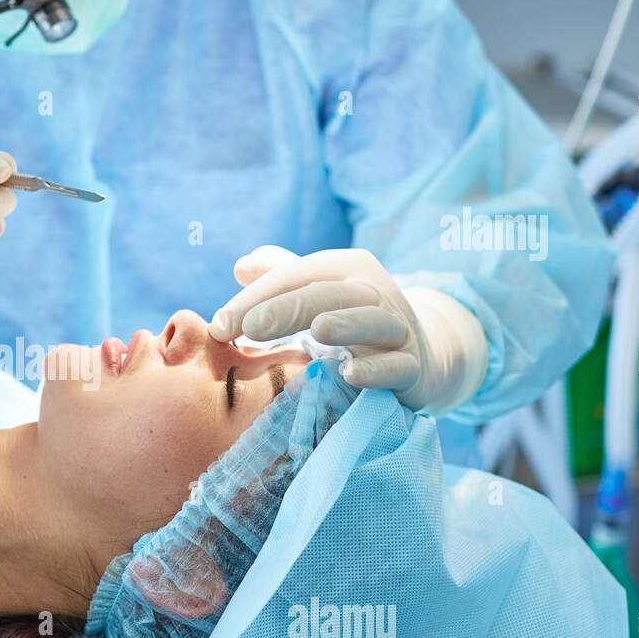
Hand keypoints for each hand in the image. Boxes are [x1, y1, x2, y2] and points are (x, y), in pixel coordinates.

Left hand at [209, 245, 487, 412]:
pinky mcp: (412, 366)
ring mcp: (397, 328)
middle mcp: (374, 291)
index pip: (294, 277)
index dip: (254, 299)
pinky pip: (397, 366)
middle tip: (247, 328)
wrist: (420, 357)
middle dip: (287, 308)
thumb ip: (281, 277)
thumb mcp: (320, 293)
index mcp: (345, 269)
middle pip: (329, 293)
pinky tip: (350, 373)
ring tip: (317, 331)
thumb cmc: (354, 322)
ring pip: (373, 320)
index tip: (218, 325)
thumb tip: (241, 265)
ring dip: (346, 324)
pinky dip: (376, 369)